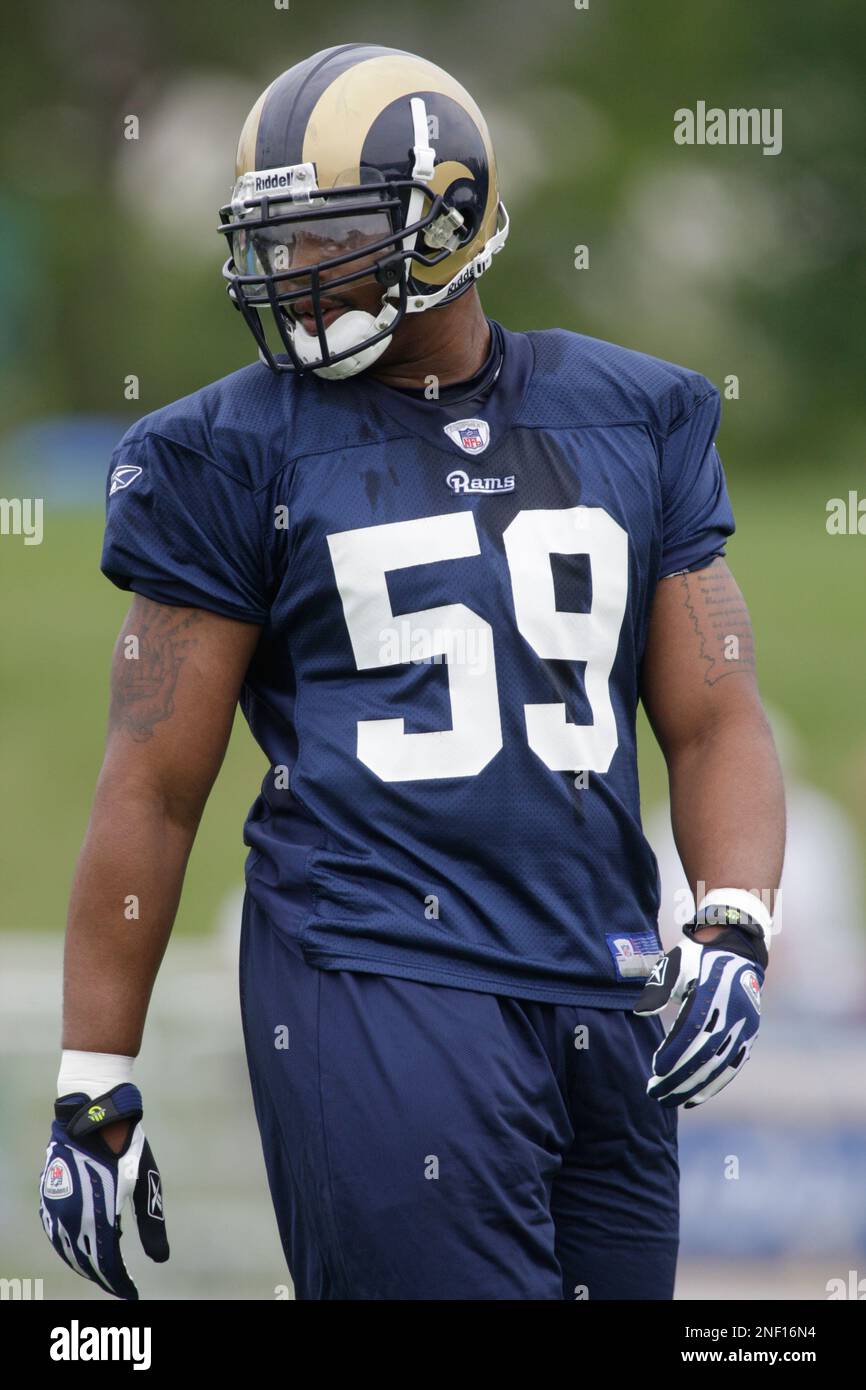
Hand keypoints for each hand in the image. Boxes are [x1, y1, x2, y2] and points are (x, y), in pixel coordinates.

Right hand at [38, 1083, 168, 1298]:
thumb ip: (151, 1223)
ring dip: (85, 1263)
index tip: (131, 1294)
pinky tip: (82, 1247)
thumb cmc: (125, 1144)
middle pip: (84, 1261)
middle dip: (103, 1276)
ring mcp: (56, 1206)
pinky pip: (56, 1233)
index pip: (105, 1264)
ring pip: (67, 1250)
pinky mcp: (49, 1195)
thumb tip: (161, 1258)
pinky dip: (70, 1246)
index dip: (118, 1283)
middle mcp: (72, 1216)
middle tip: (120, 1284)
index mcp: (98, 1214)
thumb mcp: (145, 1182)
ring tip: (105, 1269)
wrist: (93, 1111)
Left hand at [633, 936, 762, 1108]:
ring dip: (694, 1086)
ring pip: (719, 1064)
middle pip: (706, 1052)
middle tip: (655, 1092)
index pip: (694, 1028)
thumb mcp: (675, 964)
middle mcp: (733, 1009)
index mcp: (713, 988)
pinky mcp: (749, 1036)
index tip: (657, 1069)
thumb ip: (659, 988)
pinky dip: (714, 1085)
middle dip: (680, 1076)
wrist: (735, 951)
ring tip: (670, 1100)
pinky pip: (732, 1066)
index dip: (676, 1051)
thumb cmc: (696, 959)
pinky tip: (693, 1099)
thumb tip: (641, 1013)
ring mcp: (745, 1024)